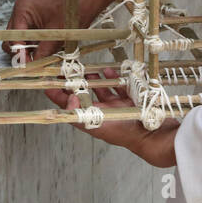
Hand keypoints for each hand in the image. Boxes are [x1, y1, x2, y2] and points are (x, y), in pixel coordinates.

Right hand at [2, 0, 71, 64]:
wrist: (86, 0)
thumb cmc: (73, 10)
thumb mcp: (58, 34)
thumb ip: (44, 52)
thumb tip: (35, 68)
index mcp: (23, 9)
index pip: (13, 36)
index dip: (20, 53)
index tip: (28, 65)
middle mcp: (21, 12)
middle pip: (11, 39)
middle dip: (21, 52)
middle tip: (33, 64)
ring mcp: (26, 17)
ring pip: (18, 40)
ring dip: (26, 50)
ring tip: (39, 58)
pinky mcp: (32, 22)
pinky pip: (27, 38)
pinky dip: (32, 46)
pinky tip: (42, 51)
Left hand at [50, 69, 179, 167]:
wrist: (153, 134)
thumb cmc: (126, 132)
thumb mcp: (100, 123)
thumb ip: (81, 112)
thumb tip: (69, 99)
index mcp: (93, 120)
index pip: (70, 107)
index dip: (59, 96)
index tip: (48, 84)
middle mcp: (103, 113)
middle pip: (85, 96)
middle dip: (76, 83)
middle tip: (68, 69)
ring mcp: (117, 106)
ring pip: (102, 89)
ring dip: (94, 79)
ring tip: (87, 68)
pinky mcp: (130, 100)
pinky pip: (120, 86)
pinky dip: (114, 78)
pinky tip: (110, 70)